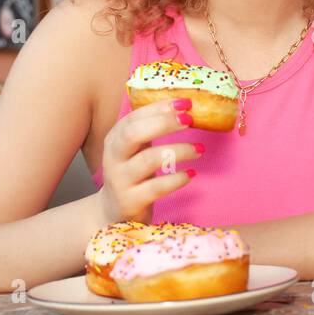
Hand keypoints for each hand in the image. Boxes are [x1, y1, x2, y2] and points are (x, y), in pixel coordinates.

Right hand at [97, 97, 201, 223]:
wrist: (113, 211)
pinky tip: (191, 174)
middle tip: (190, 121)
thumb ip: (151, 129)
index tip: (185, 103)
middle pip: (134, 133)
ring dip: (178, 151)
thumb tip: (185, 107)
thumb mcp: (135, 148)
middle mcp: (113, 156)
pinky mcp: (131, 201)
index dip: (159, 108)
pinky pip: (156, 187)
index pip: (134, 116)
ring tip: (199, 150)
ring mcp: (120, 180)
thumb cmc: (131, 172)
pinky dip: (176, 179)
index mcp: (115, 138)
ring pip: (148, 160)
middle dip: (163, 124)